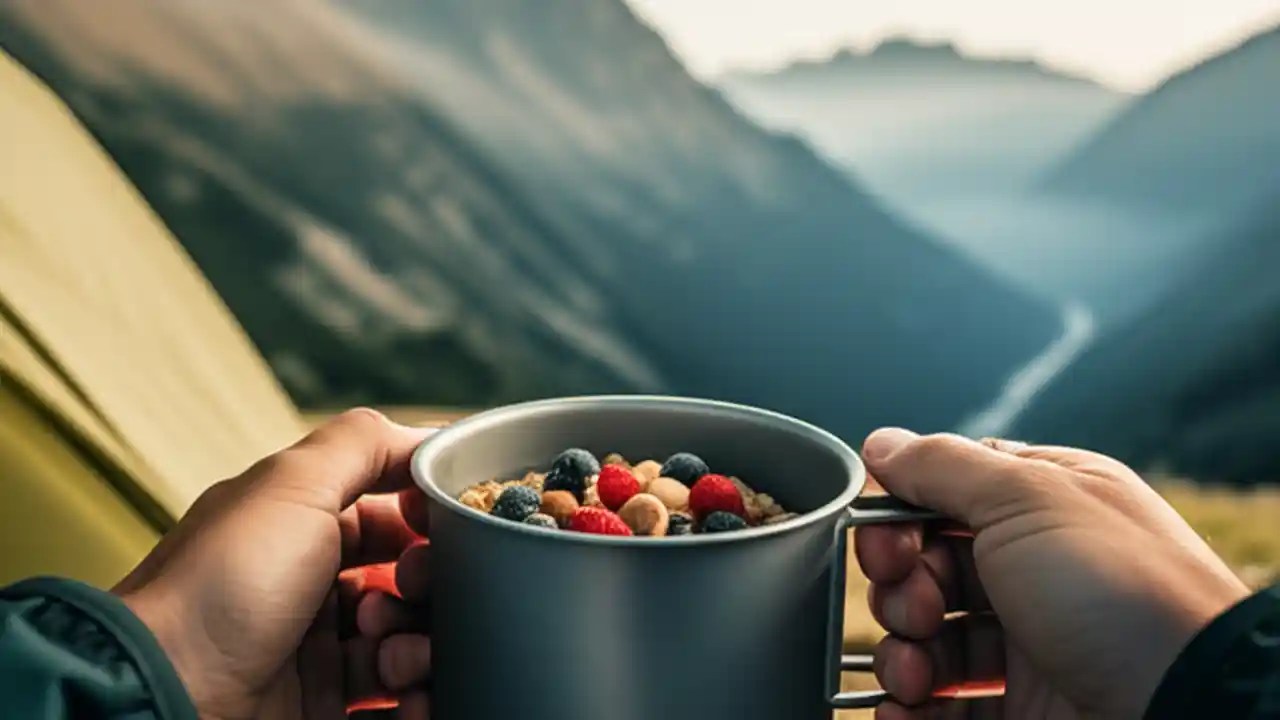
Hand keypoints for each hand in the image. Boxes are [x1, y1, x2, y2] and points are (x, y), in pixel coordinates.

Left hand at [113, 409, 435, 718]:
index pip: (390, 506)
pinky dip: (417, 698)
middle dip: (429, 583)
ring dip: (423, 644)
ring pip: (406, 638)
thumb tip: (430, 434)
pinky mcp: (320, 705)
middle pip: (406, 575)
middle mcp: (308, 580)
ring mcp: (314, 647)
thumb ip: (363, 443)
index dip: (427, 513)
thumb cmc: (220, 587)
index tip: (451, 524)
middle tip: (414, 592)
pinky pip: (392, 700)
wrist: (165, 693)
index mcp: (299, 521)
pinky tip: (413, 696)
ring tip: (400, 659)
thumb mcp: (293, 485)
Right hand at [856, 430, 1249, 719]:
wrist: (1189, 706)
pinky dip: (910, 708)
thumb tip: (881, 443)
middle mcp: (1036, 570)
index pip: (946, 495)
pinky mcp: (1024, 707)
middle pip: (929, 568)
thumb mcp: (1027, 497)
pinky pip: (944, 704)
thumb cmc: (1122, 593)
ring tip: (914, 676)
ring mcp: (1030, 643)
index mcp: (1046, 503)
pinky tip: (905, 710)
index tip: (886, 543)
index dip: (901, 517)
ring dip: (901, 653)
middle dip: (900, 589)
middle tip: (916, 609)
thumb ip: (943, 466)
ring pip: (930, 639)